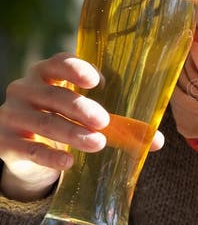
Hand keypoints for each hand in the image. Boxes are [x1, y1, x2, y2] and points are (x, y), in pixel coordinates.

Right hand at [0, 53, 163, 200]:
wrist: (24, 148)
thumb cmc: (62, 122)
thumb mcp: (85, 118)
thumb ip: (118, 126)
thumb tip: (156, 141)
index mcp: (46, 73)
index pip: (58, 63)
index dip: (76, 69)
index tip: (96, 81)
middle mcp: (25, 88)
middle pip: (54, 94)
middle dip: (81, 108)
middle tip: (104, 121)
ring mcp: (11, 114)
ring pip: (44, 122)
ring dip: (72, 133)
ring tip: (97, 143)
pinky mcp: (4, 141)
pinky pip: (29, 148)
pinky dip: (49, 156)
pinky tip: (67, 162)